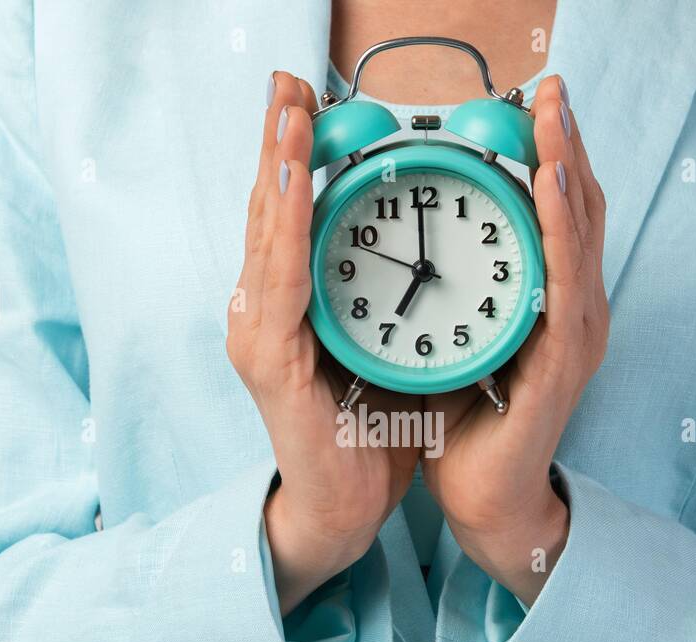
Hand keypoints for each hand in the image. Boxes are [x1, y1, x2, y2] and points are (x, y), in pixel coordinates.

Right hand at [228, 72, 421, 614]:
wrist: (346, 506)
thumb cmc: (369, 432)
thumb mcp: (388, 347)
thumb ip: (390, 298)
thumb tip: (437, 250)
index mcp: (289, 304)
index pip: (291, 216)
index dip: (297, 156)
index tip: (308, 100)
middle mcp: (262, 310)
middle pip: (270, 210)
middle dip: (279, 142)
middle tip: (288, 81)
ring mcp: (258, 332)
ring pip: (268, 233)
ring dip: (280, 166)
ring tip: (290, 111)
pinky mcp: (267, 358)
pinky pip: (282, 278)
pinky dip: (290, 225)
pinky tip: (298, 181)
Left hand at [422, 75, 608, 606]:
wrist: (484, 501)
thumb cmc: (467, 424)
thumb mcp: (456, 338)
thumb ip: (453, 291)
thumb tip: (414, 243)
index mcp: (550, 304)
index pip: (557, 215)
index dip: (551, 156)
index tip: (533, 105)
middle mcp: (574, 312)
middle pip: (580, 212)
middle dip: (566, 145)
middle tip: (551, 88)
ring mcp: (575, 337)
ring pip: (580, 236)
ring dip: (567, 170)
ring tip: (553, 118)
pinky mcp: (562, 364)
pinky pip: (564, 283)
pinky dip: (557, 228)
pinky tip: (547, 185)